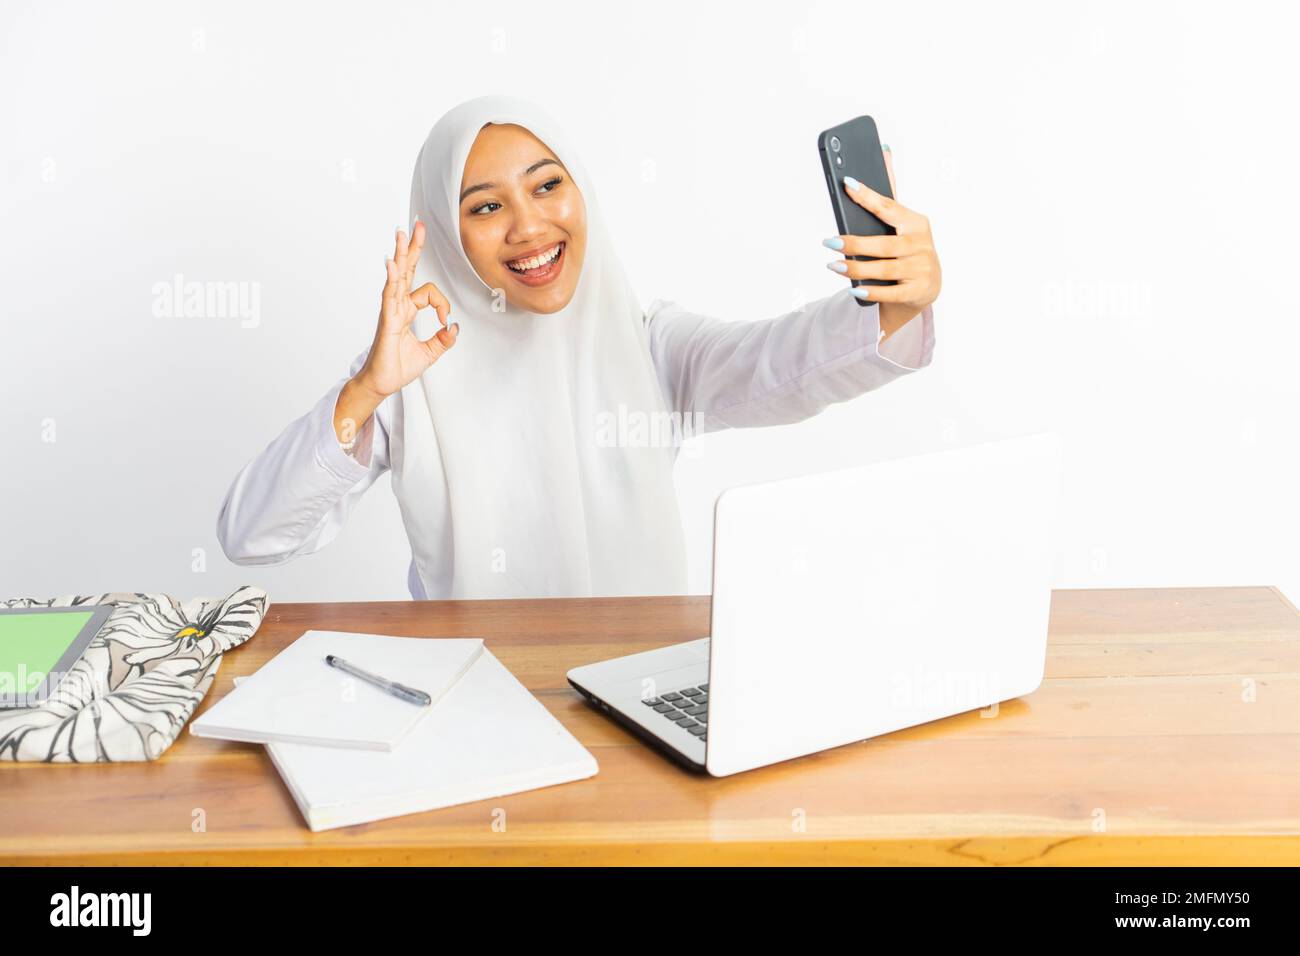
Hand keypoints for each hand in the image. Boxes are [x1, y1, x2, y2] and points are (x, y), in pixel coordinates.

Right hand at [355, 220, 457, 398]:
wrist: (381, 384)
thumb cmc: (397, 368)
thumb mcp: (430, 353)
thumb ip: (443, 340)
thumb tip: (455, 328)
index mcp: (406, 311)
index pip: (428, 293)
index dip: (442, 304)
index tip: (446, 321)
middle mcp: (397, 306)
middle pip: (406, 270)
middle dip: (413, 247)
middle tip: (417, 224)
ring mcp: (390, 311)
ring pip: (397, 276)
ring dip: (400, 253)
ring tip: (401, 232)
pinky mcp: (386, 320)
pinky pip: (389, 295)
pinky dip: (391, 278)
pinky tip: (391, 262)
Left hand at [826, 147, 940, 339]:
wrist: (926, 286)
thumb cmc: (907, 247)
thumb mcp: (902, 222)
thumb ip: (890, 193)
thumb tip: (884, 151)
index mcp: (916, 223)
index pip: (888, 207)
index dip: (868, 196)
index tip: (848, 184)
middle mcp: (920, 245)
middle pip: (883, 244)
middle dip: (854, 243)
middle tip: (829, 242)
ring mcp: (920, 269)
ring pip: (883, 269)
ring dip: (856, 267)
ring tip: (833, 265)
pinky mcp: (916, 291)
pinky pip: (890, 293)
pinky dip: (871, 292)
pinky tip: (854, 288)